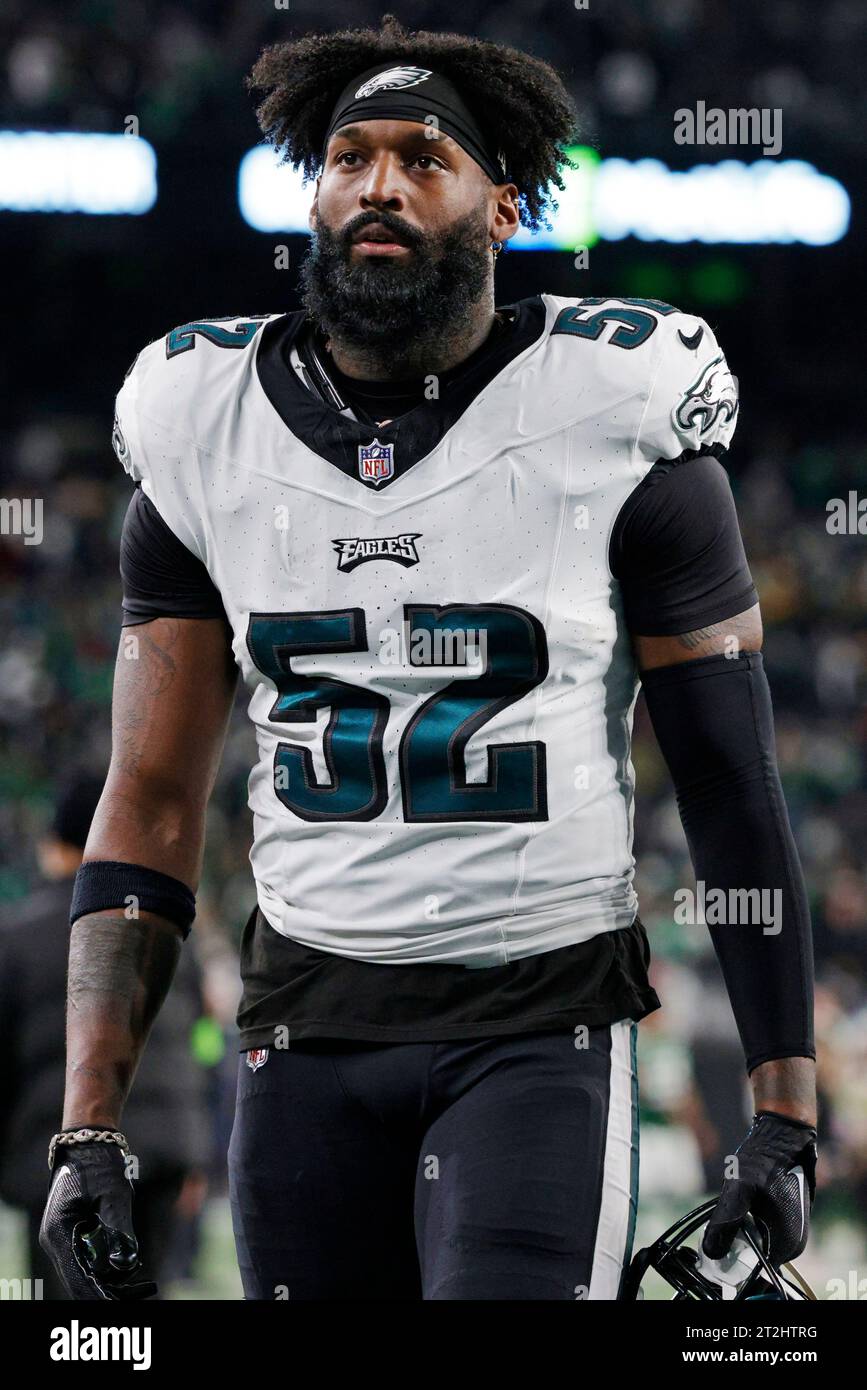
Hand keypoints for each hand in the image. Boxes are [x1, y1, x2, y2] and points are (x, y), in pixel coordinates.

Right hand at [39, 1140, 156, 1299]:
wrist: (88, 1142)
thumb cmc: (100, 1164)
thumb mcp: (114, 1196)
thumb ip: (119, 1232)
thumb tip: (126, 1266)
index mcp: (59, 1233)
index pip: (79, 1278)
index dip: (102, 1295)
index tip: (124, 1303)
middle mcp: (56, 1240)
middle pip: (81, 1281)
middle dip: (112, 1290)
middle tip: (148, 1290)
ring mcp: (62, 1239)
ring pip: (86, 1273)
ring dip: (113, 1281)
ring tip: (146, 1284)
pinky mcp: (71, 1235)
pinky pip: (88, 1260)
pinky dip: (109, 1267)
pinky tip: (132, 1269)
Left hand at [702, 1111, 816, 1265]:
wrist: (783, 1136)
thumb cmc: (765, 1160)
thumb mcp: (740, 1189)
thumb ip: (727, 1221)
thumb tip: (711, 1252)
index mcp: (787, 1245)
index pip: (753, 1267)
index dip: (731, 1256)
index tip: (716, 1238)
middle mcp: (793, 1244)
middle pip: (754, 1255)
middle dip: (735, 1239)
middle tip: (723, 1214)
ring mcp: (791, 1231)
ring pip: (755, 1240)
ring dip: (741, 1227)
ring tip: (736, 1201)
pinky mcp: (785, 1218)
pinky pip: (761, 1228)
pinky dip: (748, 1219)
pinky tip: (745, 1199)